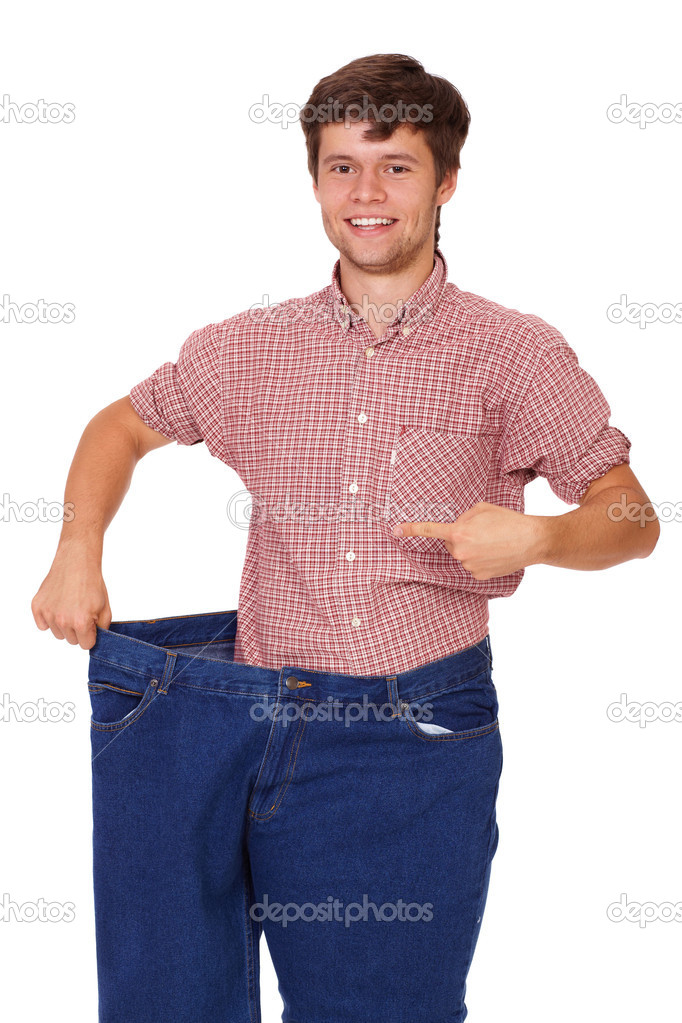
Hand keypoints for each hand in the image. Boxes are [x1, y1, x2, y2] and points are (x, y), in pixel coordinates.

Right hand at [31, 540, 111, 648]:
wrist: (77, 562)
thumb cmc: (91, 583)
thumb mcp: (105, 607)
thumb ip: (102, 628)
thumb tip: (98, 640)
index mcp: (81, 622)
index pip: (86, 645)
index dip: (91, 634)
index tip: (91, 624)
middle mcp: (62, 620)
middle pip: (71, 640)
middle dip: (78, 630)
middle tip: (81, 612)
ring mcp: (48, 613)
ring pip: (57, 633)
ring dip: (64, 625)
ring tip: (70, 606)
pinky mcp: (37, 607)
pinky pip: (42, 625)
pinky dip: (49, 619)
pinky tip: (58, 606)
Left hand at [392, 501, 548, 580]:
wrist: (532, 540)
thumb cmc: (508, 520)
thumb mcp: (482, 509)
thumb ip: (463, 517)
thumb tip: (456, 528)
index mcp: (459, 532)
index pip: (430, 530)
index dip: (411, 529)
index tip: (395, 529)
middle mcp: (461, 552)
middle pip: (451, 543)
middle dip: (461, 536)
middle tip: (483, 530)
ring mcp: (469, 566)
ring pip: (462, 555)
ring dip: (472, 547)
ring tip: (494, 541)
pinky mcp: (479, 576)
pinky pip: (472, 565)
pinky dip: (480, 559)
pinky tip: (495, 553)